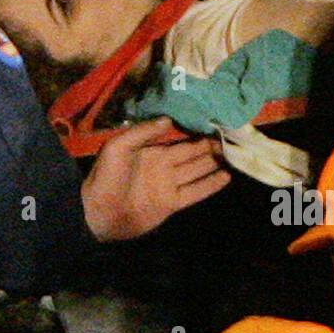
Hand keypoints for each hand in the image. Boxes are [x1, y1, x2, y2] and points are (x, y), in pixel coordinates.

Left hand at [80, 118, 230, 241]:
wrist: (99, 213)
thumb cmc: (106, 177)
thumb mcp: (118, 147)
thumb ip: (143, 132)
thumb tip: (169, 119)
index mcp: (150, 149)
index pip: (179, 138)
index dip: (195, 131)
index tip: (215, 122)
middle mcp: (163, 165)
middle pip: (192, 153)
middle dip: (210, 145)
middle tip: (232, 136)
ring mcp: (168, 184)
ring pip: (197, 170)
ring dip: (214, 163)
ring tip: (234, 154)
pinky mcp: (171, 203)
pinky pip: (195, 192)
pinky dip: (210, 185)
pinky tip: (225, 177)